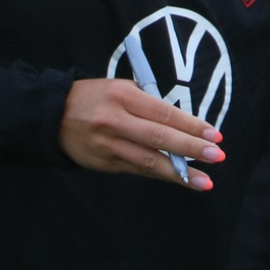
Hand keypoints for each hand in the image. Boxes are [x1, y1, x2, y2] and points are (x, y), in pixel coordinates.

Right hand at [59, 78, 223, 189]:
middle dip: (192, 149)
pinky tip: (181, 179)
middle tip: (218, 156)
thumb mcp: (121, 88)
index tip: (215, 135)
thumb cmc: (96, 97)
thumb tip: (184, 124)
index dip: (191, 126)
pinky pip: (138, 170)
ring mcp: (108, 146)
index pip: (164, 113)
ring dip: (180, 173)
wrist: (52, 116)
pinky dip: (161, 175)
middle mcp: (115, 122)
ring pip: (149, 161)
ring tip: (206, 181)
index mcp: (122, 97)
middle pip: (160, 138)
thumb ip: (149, 104)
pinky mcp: (104, 164)